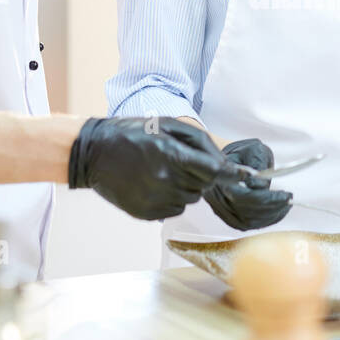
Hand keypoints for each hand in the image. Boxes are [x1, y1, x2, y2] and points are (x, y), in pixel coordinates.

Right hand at [68, 117, 229, 219]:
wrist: (93, 153)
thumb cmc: (132, 133)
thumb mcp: (166, 126)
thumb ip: (199, 143)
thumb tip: (223, 164)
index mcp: (169, 155)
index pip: (212, 171)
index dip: (231, 174)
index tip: (247, 177)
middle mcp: (163, 180)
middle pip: (203, 186)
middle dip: (199, 175)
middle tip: (178, 161)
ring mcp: (153, 200)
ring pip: (190, 199)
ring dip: (185, 187)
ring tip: (162, 171)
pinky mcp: (145, 213)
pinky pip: (173, 209)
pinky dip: (170, 198)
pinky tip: (153, 183)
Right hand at [203, 138, 292, 230]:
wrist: (235, 158)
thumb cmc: (245, 152)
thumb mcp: (254, 149)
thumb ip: (257, 164)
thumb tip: (260, 187)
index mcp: (221, 178)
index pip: (243, 197)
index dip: (266, 198)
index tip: (285, 195)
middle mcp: (217, 198)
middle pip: (245, 212)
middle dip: (272, 208)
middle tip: (288, 199)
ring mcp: (222, 210)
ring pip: (247, 222)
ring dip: (270, 216)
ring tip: (286, 205)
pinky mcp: (229, 217)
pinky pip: (247, 225)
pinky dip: (265, 221)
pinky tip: (278, 212)